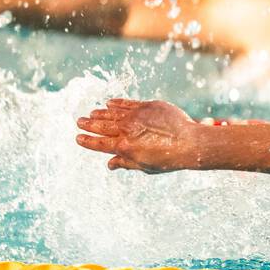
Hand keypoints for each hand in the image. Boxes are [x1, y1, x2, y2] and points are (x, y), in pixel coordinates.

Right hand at [75, 99, 202, 173]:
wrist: (190, 143)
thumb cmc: (169, 159)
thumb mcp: (146, 167)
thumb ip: (126, 163)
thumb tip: (110, 164)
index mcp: (124, 147)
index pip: (100, 143)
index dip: (88, 141)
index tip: (78, 138)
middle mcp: (127, 130)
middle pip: (102, 126)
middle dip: (89, 124)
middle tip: (79, 121)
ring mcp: (136, 116)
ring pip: (112, 113)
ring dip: (100, 114)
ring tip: (91, 113)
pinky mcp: (147, 106)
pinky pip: (127, 103)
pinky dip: (116, 104)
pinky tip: (109, 104)